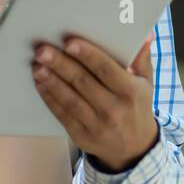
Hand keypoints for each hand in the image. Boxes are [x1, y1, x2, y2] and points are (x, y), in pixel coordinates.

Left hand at [31, 32, 158, 172]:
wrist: (134, 150)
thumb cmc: (136, 107)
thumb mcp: (146, 83)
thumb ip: (141, 58)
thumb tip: (145, 33)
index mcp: (131, 92)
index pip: (106, 69)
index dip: (87, 55)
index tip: (69, 43)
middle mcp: (114, 109)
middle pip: (83, 82)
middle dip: (61, 65)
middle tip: (43, 50)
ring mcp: (97, 125)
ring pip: (70, 99)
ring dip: (51, 81)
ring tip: (37, 66)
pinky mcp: (82, 136)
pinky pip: (63, 115)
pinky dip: (50, 98)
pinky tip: (41, 84)